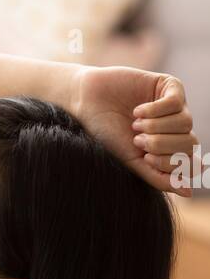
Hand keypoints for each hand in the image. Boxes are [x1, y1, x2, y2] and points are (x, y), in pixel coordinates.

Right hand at [72, 63, 197, 197]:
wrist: (88, 104)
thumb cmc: (107, 134)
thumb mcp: (132, 161)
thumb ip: (159, 178)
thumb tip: (188, 192)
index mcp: (171, 147)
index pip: (190, 161)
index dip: (167, 162)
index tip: (143, 156)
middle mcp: (177, 127)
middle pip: (191, 142)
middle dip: (161, 144)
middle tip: (137, 139)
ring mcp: (176, 106)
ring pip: (185, 122)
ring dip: (155, 126)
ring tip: (135, 124)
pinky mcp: (170, 86)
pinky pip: (175, 103)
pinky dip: (154, 110)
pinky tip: (137, 111)